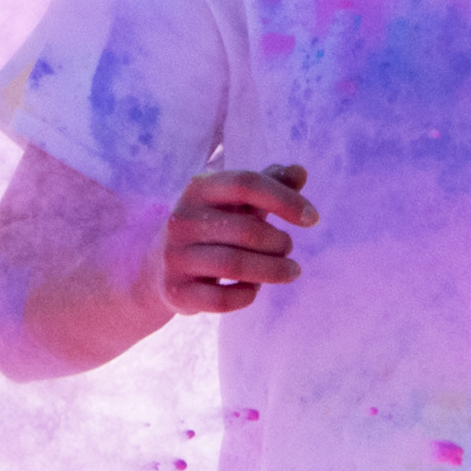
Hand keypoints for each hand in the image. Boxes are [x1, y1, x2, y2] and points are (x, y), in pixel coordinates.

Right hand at [152, 163, 315, 315]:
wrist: (158, 270)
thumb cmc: (211, 228)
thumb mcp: (235, 203)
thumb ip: (269, 185)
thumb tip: (300, 171)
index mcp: (199, 188)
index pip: (246, 183)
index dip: (284, 199)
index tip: (313, 219)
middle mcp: (182, 219)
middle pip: (247, 230)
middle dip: (280, 243)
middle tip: (289, 249)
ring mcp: (175, 257)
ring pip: (235, 266)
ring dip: (273, 270)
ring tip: (290, 271)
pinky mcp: (176, 291)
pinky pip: (222, 299)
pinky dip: (248, 295)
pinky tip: (255, 289)